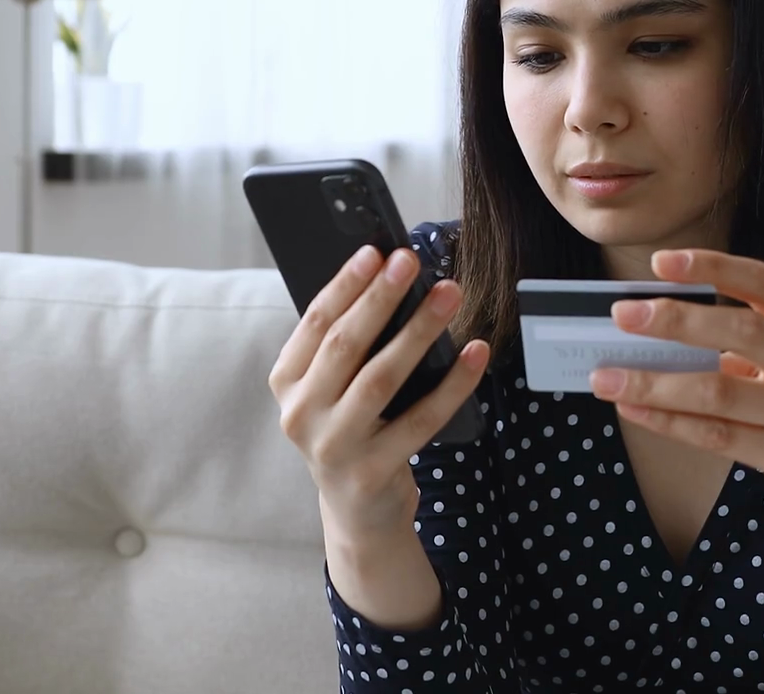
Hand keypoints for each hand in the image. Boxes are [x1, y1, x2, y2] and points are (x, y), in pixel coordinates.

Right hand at [267, 245, 489, 537]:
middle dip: (380, 297)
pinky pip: (422, 419)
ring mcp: (334, 447)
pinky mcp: (373, 472)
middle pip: (346, 344)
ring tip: (449, 293)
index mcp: (287, 383)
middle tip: (411, 260)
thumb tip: (389, 279)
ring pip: (382, 378)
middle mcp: (301, 414)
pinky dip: (453, 383)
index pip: (315, 323)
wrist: (358, 514)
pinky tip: (476, 352)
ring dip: (419, 331)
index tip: (375, 251)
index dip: (345, 284)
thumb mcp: (333, 390)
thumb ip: (349, 346)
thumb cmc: (352, 431)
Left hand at [588, 250, 763, 529]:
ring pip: (721, 392)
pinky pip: (720, 437)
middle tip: (623, 316)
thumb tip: (654, 324)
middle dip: (677, 320)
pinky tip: (635, 410)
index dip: (714, 267)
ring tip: (607, 377)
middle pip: (745, 331)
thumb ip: (744, 342)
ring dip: (655, 382)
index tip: (660, 261)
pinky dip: (670, 422)